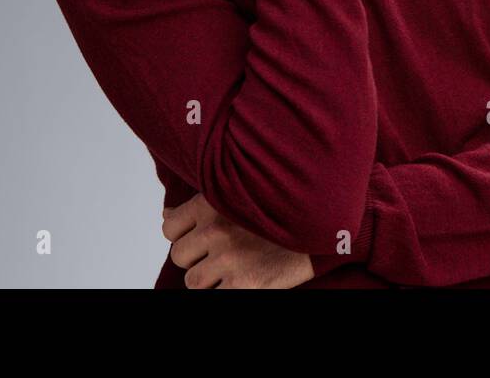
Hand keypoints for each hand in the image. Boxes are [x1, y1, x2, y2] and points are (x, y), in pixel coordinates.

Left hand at [161, 193, 314, 288]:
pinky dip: (226, 291)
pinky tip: (243, 279)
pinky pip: (214, 296)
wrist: (323, 225)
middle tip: (221, 254)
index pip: (170, 227)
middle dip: (196, 258)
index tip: (200, 237)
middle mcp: (217, 230)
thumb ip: (203, 205)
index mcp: (214, 203)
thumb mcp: (240, 193)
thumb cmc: (282, 207)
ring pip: (193, 281)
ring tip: (233, 268)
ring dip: (209, 279)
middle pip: (179, 255)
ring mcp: (229, 259)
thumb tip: (166, 216)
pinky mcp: (244, 285)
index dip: (183, 235)